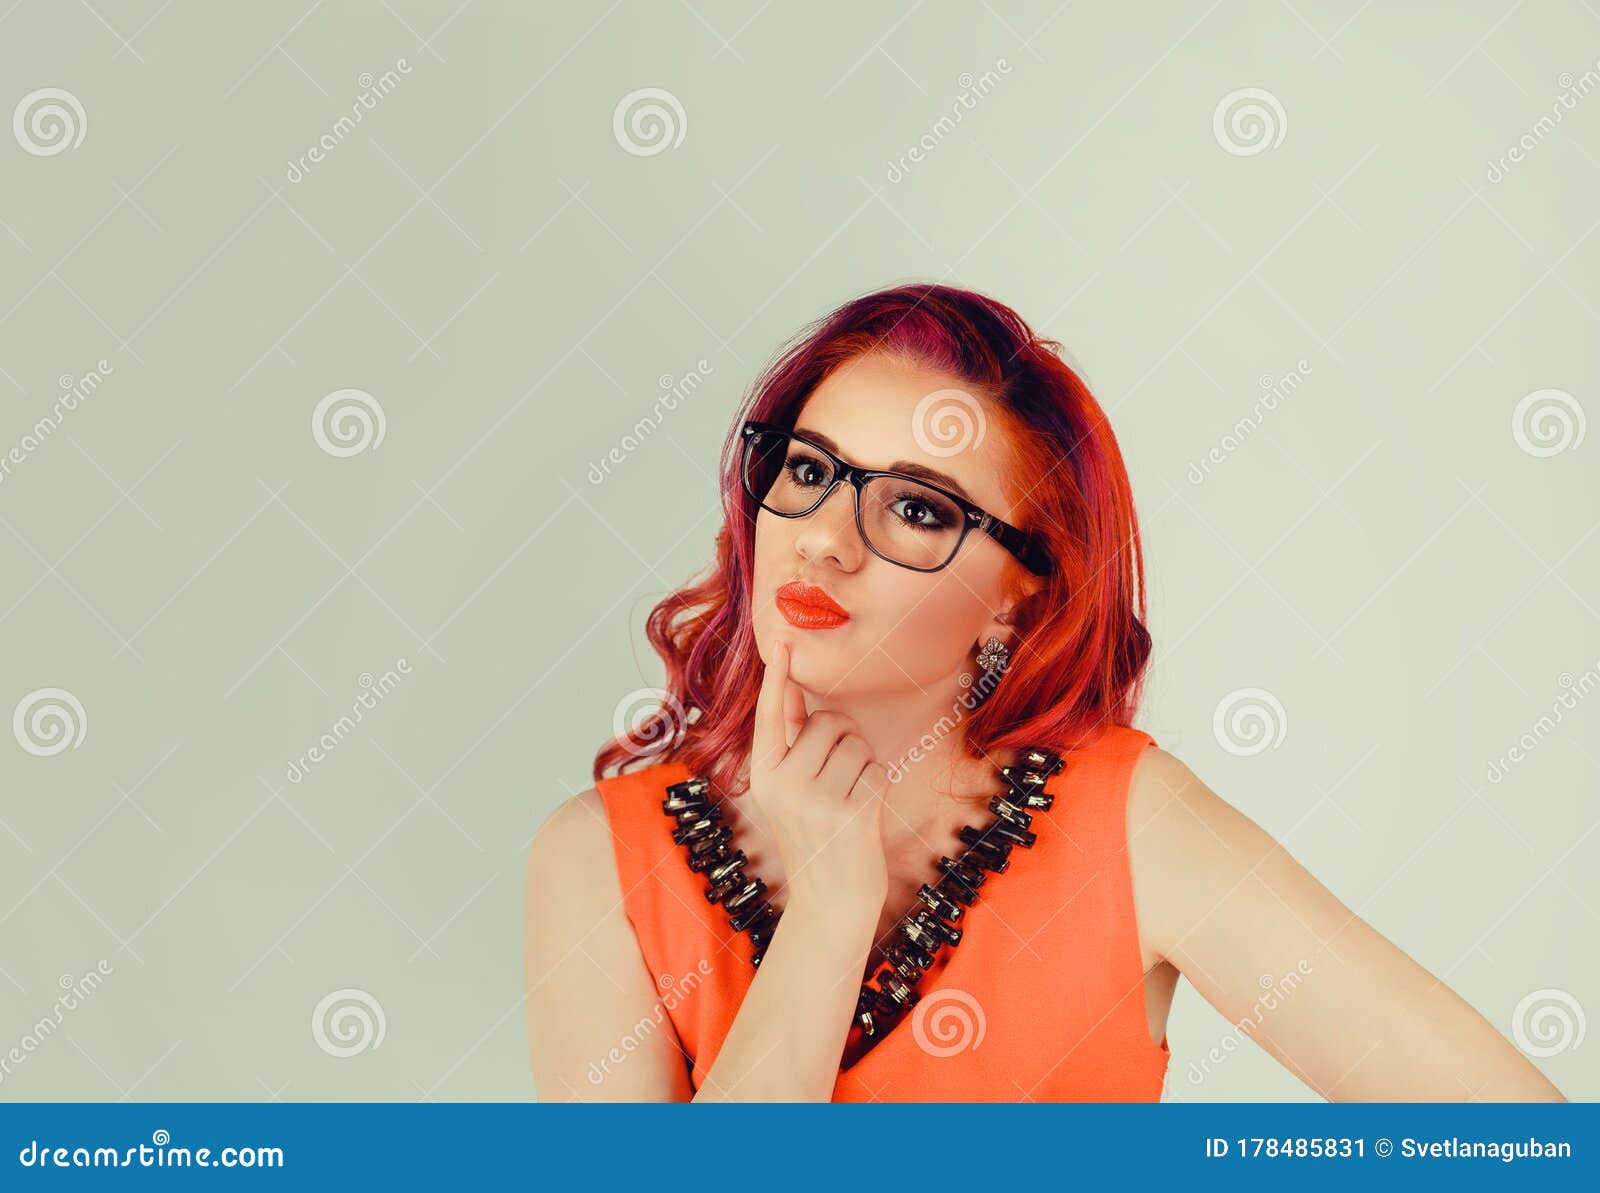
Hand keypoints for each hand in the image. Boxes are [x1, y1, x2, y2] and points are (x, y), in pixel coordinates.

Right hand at [746, 639, 888, 912]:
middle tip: (838, 777)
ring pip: (855, 742)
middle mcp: (784, 784)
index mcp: (763, 776)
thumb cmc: (814, 839)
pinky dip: (877, 784)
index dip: (779, 679)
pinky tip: (862, 813)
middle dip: (844, 738)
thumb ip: (791, 745)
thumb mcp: (788, 794)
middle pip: (828, 721)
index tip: (782, 643)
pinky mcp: (850, 811)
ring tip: (849, 797)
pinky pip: (875, 768)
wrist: (830, 903)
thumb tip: (793, 692)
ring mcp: (816, 799)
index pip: (771, 716)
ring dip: (863, 763)